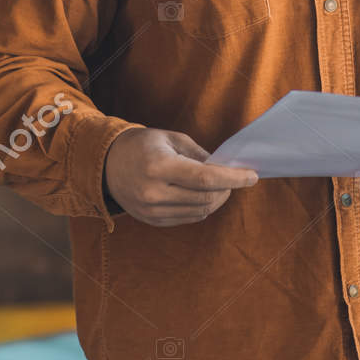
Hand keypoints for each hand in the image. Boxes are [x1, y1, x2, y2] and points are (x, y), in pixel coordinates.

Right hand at [104, 127, 258, 226]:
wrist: (106, 165)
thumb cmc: (142, 145)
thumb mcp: (170, 138)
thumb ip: (200, 155)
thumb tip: (226, 169)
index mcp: (159, 166)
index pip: (205, 178)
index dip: (233, 178)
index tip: (253, 176)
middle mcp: (154, 192)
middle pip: (206, 198)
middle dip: (227, 188)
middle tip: (235, 178)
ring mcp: (152, 210)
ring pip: (200, 211)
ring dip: (217, 199)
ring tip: (220, 185)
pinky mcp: (152, 221)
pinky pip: (188, 218)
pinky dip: (202, 208)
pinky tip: (202, 195)